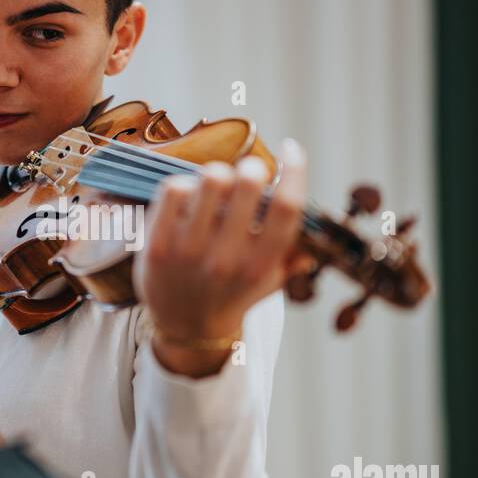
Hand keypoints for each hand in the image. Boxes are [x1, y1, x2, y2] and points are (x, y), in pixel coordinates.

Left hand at [132, 138, 312, 375]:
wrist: (186, 327)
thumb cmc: (234, 293)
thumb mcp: (272, 280)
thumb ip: (296, 254)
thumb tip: (320, 227)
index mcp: (261, 267)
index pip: (287, 207)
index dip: (294, 169)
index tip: (291, 149)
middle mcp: (227, 260)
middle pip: (248, 183)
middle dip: (252, 167)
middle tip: (249, 173)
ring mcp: (189, 252)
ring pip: (211, 179)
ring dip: (218, 174)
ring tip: (217, 186)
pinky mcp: (157, 245)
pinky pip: (174, 189)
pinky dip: (185, 184)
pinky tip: (190, 195)